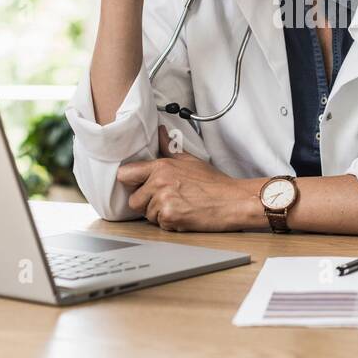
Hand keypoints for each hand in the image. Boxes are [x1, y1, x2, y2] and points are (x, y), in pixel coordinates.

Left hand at [115, 127, 260, 230]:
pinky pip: (159, 225)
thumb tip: (161, 132)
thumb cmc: (214, 183)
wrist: (233, 201)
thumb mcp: (190, 160)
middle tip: (167, 200)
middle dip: (147, 203)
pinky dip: (170, 223)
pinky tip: (185, 215)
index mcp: (161, 167)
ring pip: (147, 215)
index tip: (138, 186)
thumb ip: (170, 148)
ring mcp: (163, 201)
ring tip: (180, 206)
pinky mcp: (170, 218)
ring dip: (160, 214)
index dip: (130, 182)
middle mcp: (159, 183)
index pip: (125, 174)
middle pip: (133, 201)